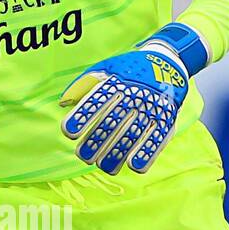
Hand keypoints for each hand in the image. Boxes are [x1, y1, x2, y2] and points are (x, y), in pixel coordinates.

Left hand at [59, 22, 208, 174]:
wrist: (166, 64)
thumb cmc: (127, 71)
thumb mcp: (105, 69)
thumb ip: (82, 86)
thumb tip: (62, 103)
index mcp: (116, 82)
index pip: (97, 101)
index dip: (83, 117)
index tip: (69, 132)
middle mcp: (133, 95)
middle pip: (112, 122)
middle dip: (96, 140)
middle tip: (83, 155)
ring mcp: (150, 108)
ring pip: (132, 133)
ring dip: (116, 152)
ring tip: (102, 164)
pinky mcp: (165, 119)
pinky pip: (156, 137)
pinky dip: (146, 153)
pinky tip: (133, 165)